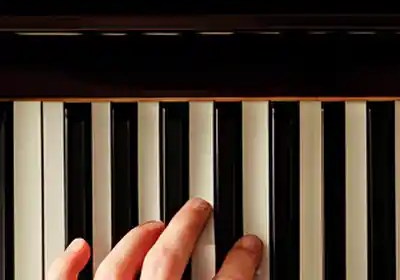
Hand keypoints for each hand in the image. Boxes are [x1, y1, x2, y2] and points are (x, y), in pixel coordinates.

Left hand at [46, 197, 262, 279]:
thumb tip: (250, 279)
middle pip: (168, 259)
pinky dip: (67, 265)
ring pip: (119, 266)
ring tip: (153, 226)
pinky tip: (79, 246)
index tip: (248, 245)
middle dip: (187, 228)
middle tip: (198, 209)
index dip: (243, 260)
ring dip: (137, 239)